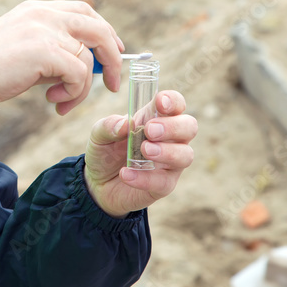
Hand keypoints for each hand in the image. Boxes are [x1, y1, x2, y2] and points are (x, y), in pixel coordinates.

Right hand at [0, 0, 124, 113]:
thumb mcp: (23, 51)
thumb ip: (52, 50)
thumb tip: (87, 66)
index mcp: (36, 8)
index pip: (84, 10)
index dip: (105, 30)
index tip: (115, 51)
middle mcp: (43, 13)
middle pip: (97, 27)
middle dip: (112, 57)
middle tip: (113, 83)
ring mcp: (43, 29)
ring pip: (89, 58)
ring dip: (83, 88)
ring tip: (60, 102)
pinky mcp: (43, 51)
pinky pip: (79, 74)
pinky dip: (74, 93)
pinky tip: (53, 102)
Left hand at [83, 90, 196, 217]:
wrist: (97, 183)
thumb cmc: (105, 151)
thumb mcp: (98, 135)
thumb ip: (109, 126)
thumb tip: (126, 123)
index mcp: (156, 119)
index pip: (176, 104)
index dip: (173, 101)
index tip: (160, 102)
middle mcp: (169, 139)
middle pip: (189, 127)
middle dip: (173, 126)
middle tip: (150, 130)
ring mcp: (169, 163)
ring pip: (185, 155)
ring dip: (167, 151)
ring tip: (144, 150)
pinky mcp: (163, 186)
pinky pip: (163, 182)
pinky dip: (145, 178)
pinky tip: (126, 174)